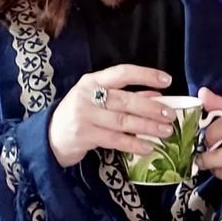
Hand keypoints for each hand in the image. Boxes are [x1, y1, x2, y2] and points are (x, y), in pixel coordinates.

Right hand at [48, 65, 173, 167]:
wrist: (51, 136)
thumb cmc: (82, 115)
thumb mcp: (100, 100)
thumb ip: (128, 96)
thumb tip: (158, 95)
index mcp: (93, 81)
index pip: (122, 73)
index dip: (146, 75)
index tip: (167, 80)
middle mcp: (88, 95)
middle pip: (125, 100)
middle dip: (151, 108)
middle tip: (170, 115)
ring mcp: (85, 115)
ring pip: (122, 121)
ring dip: (147, 127)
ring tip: (165, 131)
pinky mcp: (84, 135)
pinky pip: (115, 140)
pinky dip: (133, 144)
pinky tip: (148, 147)